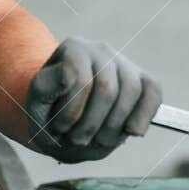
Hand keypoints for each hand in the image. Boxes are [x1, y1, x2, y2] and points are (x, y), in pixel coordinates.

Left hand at [23, 37, 161, 161]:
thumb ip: (44, 87)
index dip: (70, 112)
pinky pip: (153, 93)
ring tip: (97, 140)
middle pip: (106, 89)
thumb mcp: (35, 102)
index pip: (78, 80)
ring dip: (114, 127)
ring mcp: (125, 63)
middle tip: (77, 140)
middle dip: (91, 124)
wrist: (64, 118)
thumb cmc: (50, 111)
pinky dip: (144, 116)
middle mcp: (101, 50)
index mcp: (73, 48)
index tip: (59, 128)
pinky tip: (130, 132)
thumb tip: (69, 75)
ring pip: (131, 92)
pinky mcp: (143, 80)